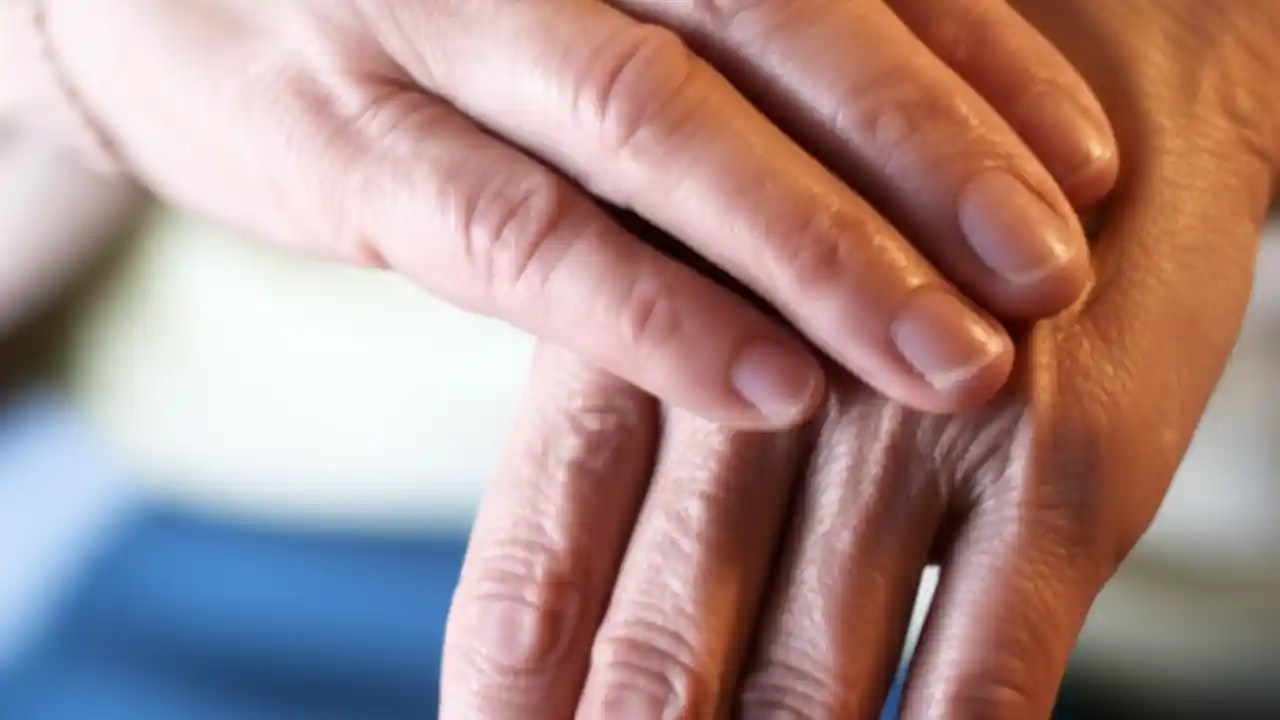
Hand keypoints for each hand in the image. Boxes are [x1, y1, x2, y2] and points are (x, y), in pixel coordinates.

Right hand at [35, 0, 1113, 425]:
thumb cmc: (421, 8)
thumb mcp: (575, 2)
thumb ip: (707, 53)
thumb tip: (892, 147)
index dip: (974, 65)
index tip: (1081, 169)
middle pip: (773, 26)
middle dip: (927, 157)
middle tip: (1050, 271)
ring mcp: (437, 25)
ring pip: (655, 131)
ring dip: (815, 249)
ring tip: (946, 358)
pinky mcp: (344, 143)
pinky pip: (518, 235)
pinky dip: (650, 314)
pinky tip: (766, 385)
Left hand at [441, 2, 1279, 716]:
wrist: (1083, 40)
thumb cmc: (864, 182)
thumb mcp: (700, 268)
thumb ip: (617, 431)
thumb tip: (550, 621)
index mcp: (639, 343)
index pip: (532, 578)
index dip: (508, 708)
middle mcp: (758, 393)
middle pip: (658, 652)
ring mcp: (911, 432)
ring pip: (811, 683)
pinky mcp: (1058, 458)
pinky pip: (986, 667)